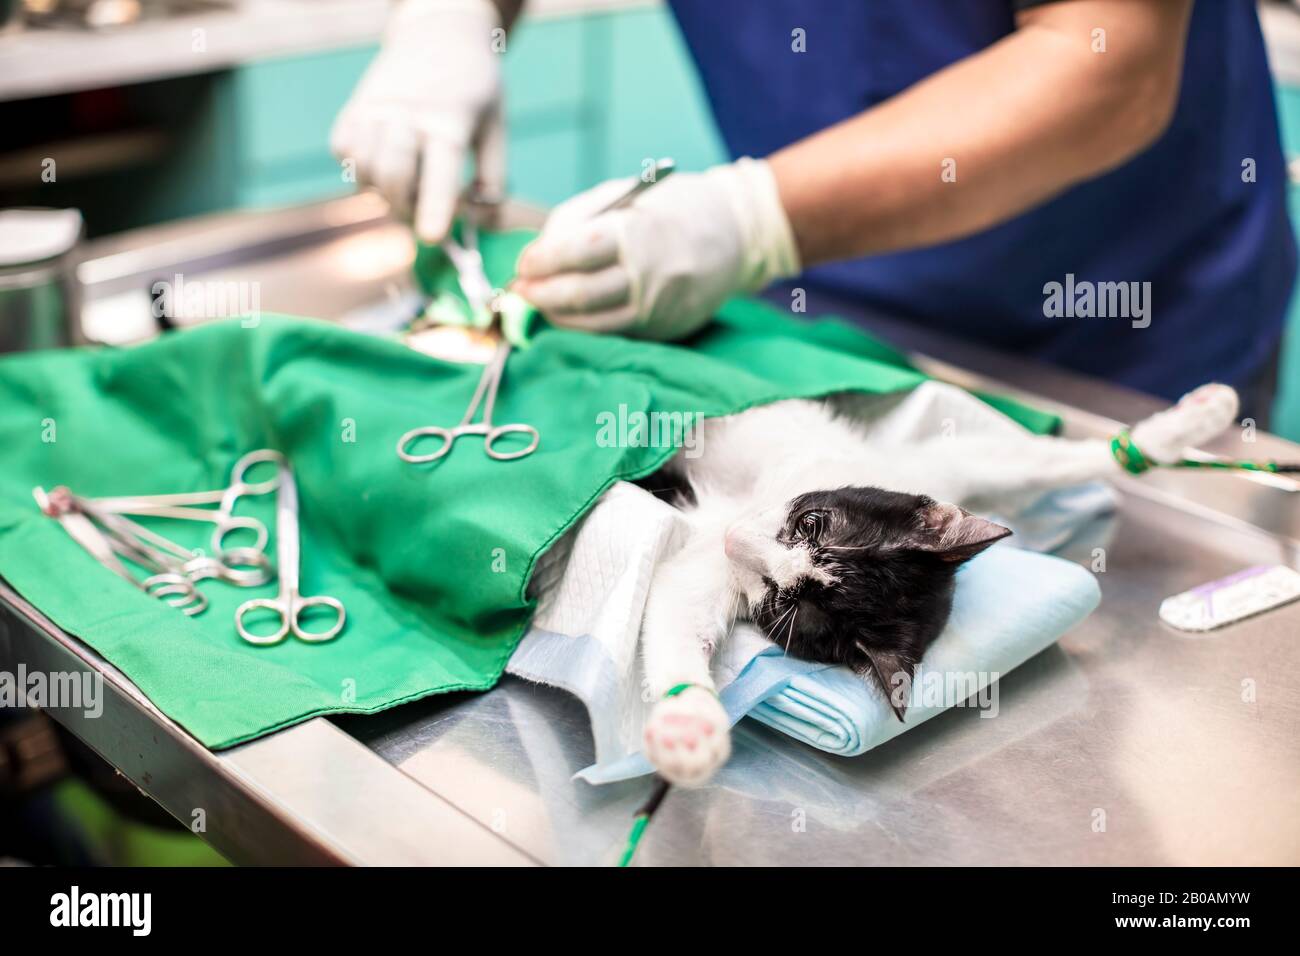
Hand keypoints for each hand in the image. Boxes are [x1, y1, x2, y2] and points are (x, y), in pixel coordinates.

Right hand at [331, 0, 504, 241]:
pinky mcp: (354, 108)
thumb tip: (481, 224)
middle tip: (418, 216)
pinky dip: (358, 168)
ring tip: (404, 186)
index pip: (439, 171)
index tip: (431, 237)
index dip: (433, 207)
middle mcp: (407, 114)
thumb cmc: (475, 87)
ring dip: (381, 191)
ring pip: (364, 168)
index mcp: (450, 121)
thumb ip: (493, 179)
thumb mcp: (497, 127)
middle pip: (393, 175)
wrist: (439, 32)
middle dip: (404, 208)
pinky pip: (343, 151)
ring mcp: (375, 109)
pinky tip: (381, 163)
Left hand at [513, 158, 800, 339]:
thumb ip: (578, 221)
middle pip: (580, 295)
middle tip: (520, 290)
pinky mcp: (663, 330)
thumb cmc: (671, 207)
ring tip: (538, 304)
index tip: (522, 264)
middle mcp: (650, 276)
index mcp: (640, 232)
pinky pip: (613, 335)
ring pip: (592, 325)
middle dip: (541, 295)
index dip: (542, 261)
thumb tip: (537, 255)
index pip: (577, 252)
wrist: (735, 234)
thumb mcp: (625, 195)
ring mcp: (659, 308)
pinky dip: (584, 328)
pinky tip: (569, 316)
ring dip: (557, 317)